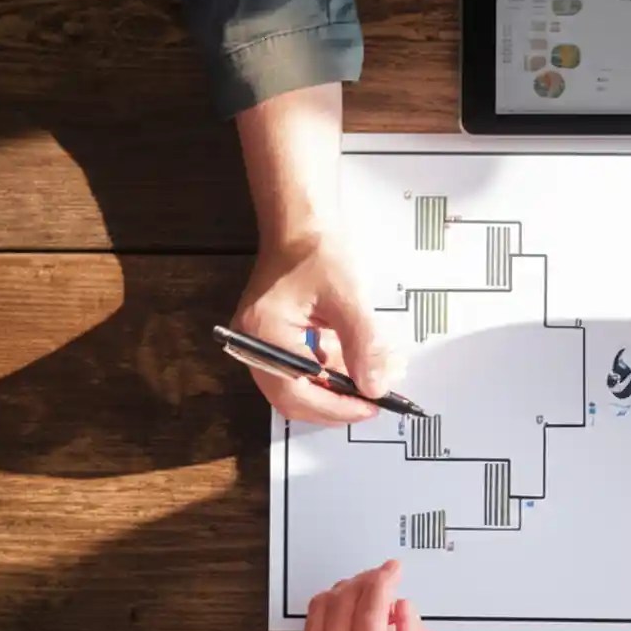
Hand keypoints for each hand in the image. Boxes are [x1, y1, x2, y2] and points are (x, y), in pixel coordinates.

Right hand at [233, 236, 400, 425]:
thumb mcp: (348, 297)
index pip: (296, 392)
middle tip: (376, 400)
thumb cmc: (317, 250)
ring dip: (340, 386)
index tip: (372, 406)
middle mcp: (254, 343)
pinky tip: (360, 360)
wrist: (303, 224)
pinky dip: (335, 369)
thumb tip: (377, 386)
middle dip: (338, 401)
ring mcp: (264, 342)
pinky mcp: (278, 339)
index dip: (336, 406)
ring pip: (303, 386)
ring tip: (376, 375)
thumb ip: (364, 345)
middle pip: (295, 397)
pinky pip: (306, 368)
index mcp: (263, 333)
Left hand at [292, 560, 442, 630]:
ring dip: (344, 588)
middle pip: (342, 605)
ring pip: (319, 609)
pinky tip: (343, 605)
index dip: (383, 583)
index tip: (393, 568)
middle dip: (367, 579)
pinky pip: (307, 625)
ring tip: (366, 584)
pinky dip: (326, 607)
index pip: (369, 615)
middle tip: (385, 572)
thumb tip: (406, 609)